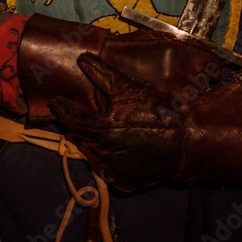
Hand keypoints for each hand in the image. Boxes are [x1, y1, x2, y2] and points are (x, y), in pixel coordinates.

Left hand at [50, 54, 241, 191]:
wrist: (186, 142)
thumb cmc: (157, 111)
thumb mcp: (129, 88)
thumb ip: (102, 74)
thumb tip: (82, 58)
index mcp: (99, 131)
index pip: (72, 119)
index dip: (62, 109)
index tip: (55, 102)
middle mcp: (101, 154)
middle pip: (82, 138)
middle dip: (81, 127)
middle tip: (83, 116)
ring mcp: (113, 172)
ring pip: (94, 155)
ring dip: (96, 143)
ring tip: (106, 131)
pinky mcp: (125, 182)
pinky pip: (111, 170)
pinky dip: (113, 159)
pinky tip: (123, 148)